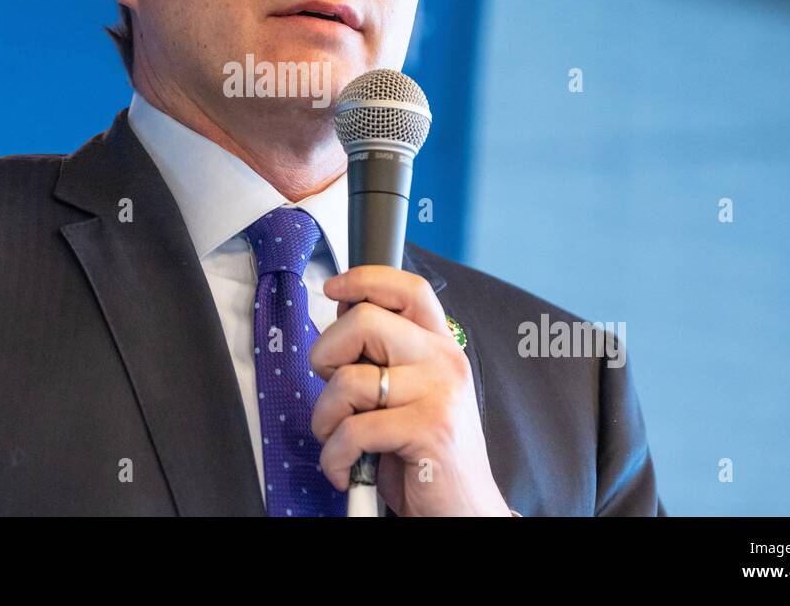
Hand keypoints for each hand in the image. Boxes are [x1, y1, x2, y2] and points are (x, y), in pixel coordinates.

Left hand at [310, 265, 512, 515]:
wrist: (465, 511)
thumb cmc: (425, 455)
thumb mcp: (409, 394)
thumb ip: (384, 356)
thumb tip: (343, 317)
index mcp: (441, 346)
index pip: (408, 288)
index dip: (364, 279)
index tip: (334, 290)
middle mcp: (444, 362)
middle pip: (364, 320)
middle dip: (326, 356)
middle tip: (333, 392)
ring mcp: (439, 394)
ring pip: (348, 380)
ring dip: (324, 418)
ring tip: (337, 441)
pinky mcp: (428, 430)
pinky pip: (351, 429)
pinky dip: (334, 457)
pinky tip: (345, 469)